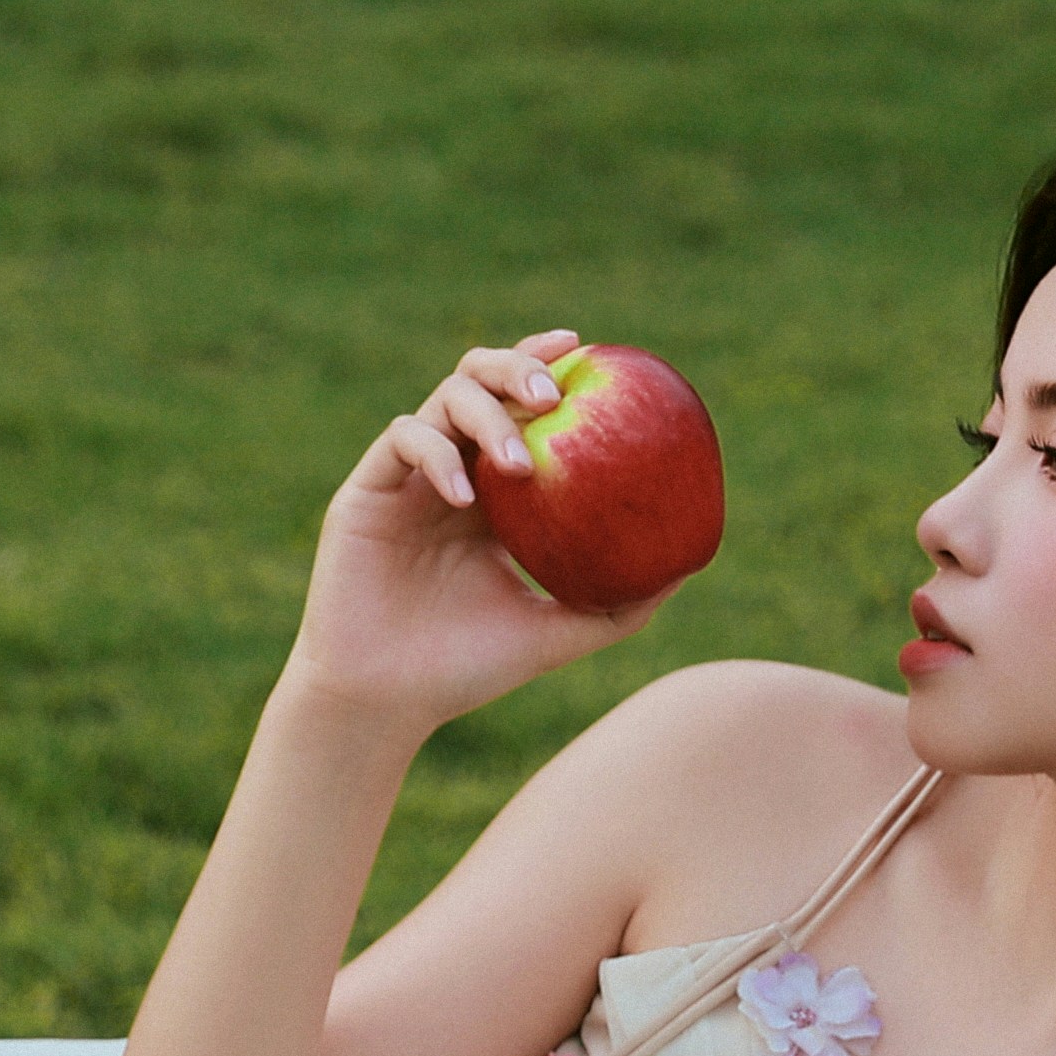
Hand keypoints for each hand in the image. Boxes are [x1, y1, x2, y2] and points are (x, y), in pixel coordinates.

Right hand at [284, 329, 675, 730]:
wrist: (385, 703)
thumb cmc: (465, 672)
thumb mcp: (557, 633)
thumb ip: (619, 603)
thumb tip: (688, 567)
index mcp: (492, 495)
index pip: (518, 408)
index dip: (546, 367)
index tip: (587, 353)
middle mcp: (451, 473)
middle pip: (480, 381)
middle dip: (517, 367)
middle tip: (554, 392)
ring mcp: (407, 479)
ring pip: (444, 400)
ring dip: (487, 413)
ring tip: (518, 461)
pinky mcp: (366, 490)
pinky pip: (404, 439)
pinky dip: (439, 454)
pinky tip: (466, 496)